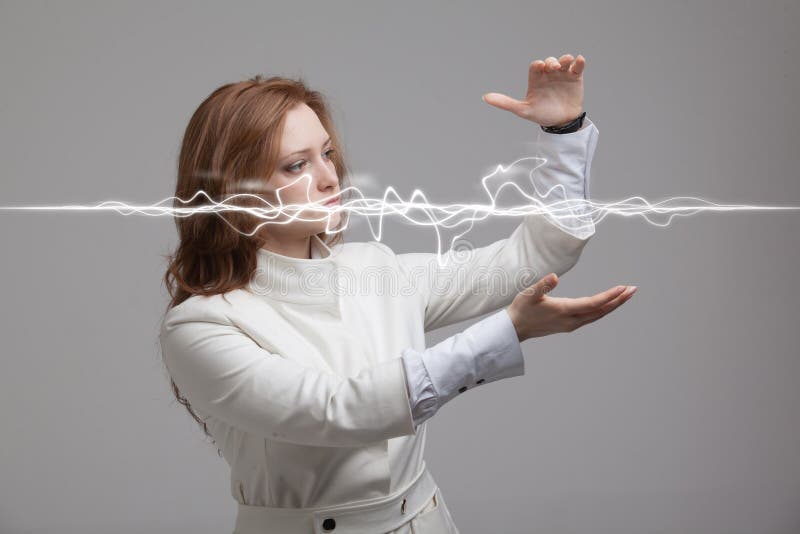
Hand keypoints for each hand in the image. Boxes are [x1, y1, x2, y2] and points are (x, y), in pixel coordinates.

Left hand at [483, 54, 584, 126]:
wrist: (561, 123)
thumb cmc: (541, 115)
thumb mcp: (523, 110)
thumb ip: (505, 103)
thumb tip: (485, 97)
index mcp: (536, 80)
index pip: (535, 66)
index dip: (538, 65)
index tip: (540, 67)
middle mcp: (549, 75)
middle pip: (549, 61)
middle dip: (551, 62)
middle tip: (553, 67)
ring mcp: (562, 75)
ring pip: (563, 61)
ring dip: (565, 59)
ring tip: (567, 61)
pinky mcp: (575, 77)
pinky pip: (577, 66)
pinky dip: (579, 62)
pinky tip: (579, 60)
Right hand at [506, 273, 635, 341]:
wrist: (515, 329)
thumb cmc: (521, 309)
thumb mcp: (529, 294)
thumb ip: (543, 285)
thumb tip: (555, 277)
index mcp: (564, 310)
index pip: (593, 303)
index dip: (609, 296)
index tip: (623, 288)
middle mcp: (571, 320)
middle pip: (600, 310)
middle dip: (618, 300)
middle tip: (634, 289)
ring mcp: (571, 324)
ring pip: (598, 315)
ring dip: (613, 305)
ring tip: (626, 294)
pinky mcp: (569, 325)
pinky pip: (592, 317)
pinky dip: (603, 309)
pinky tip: (608, 304)